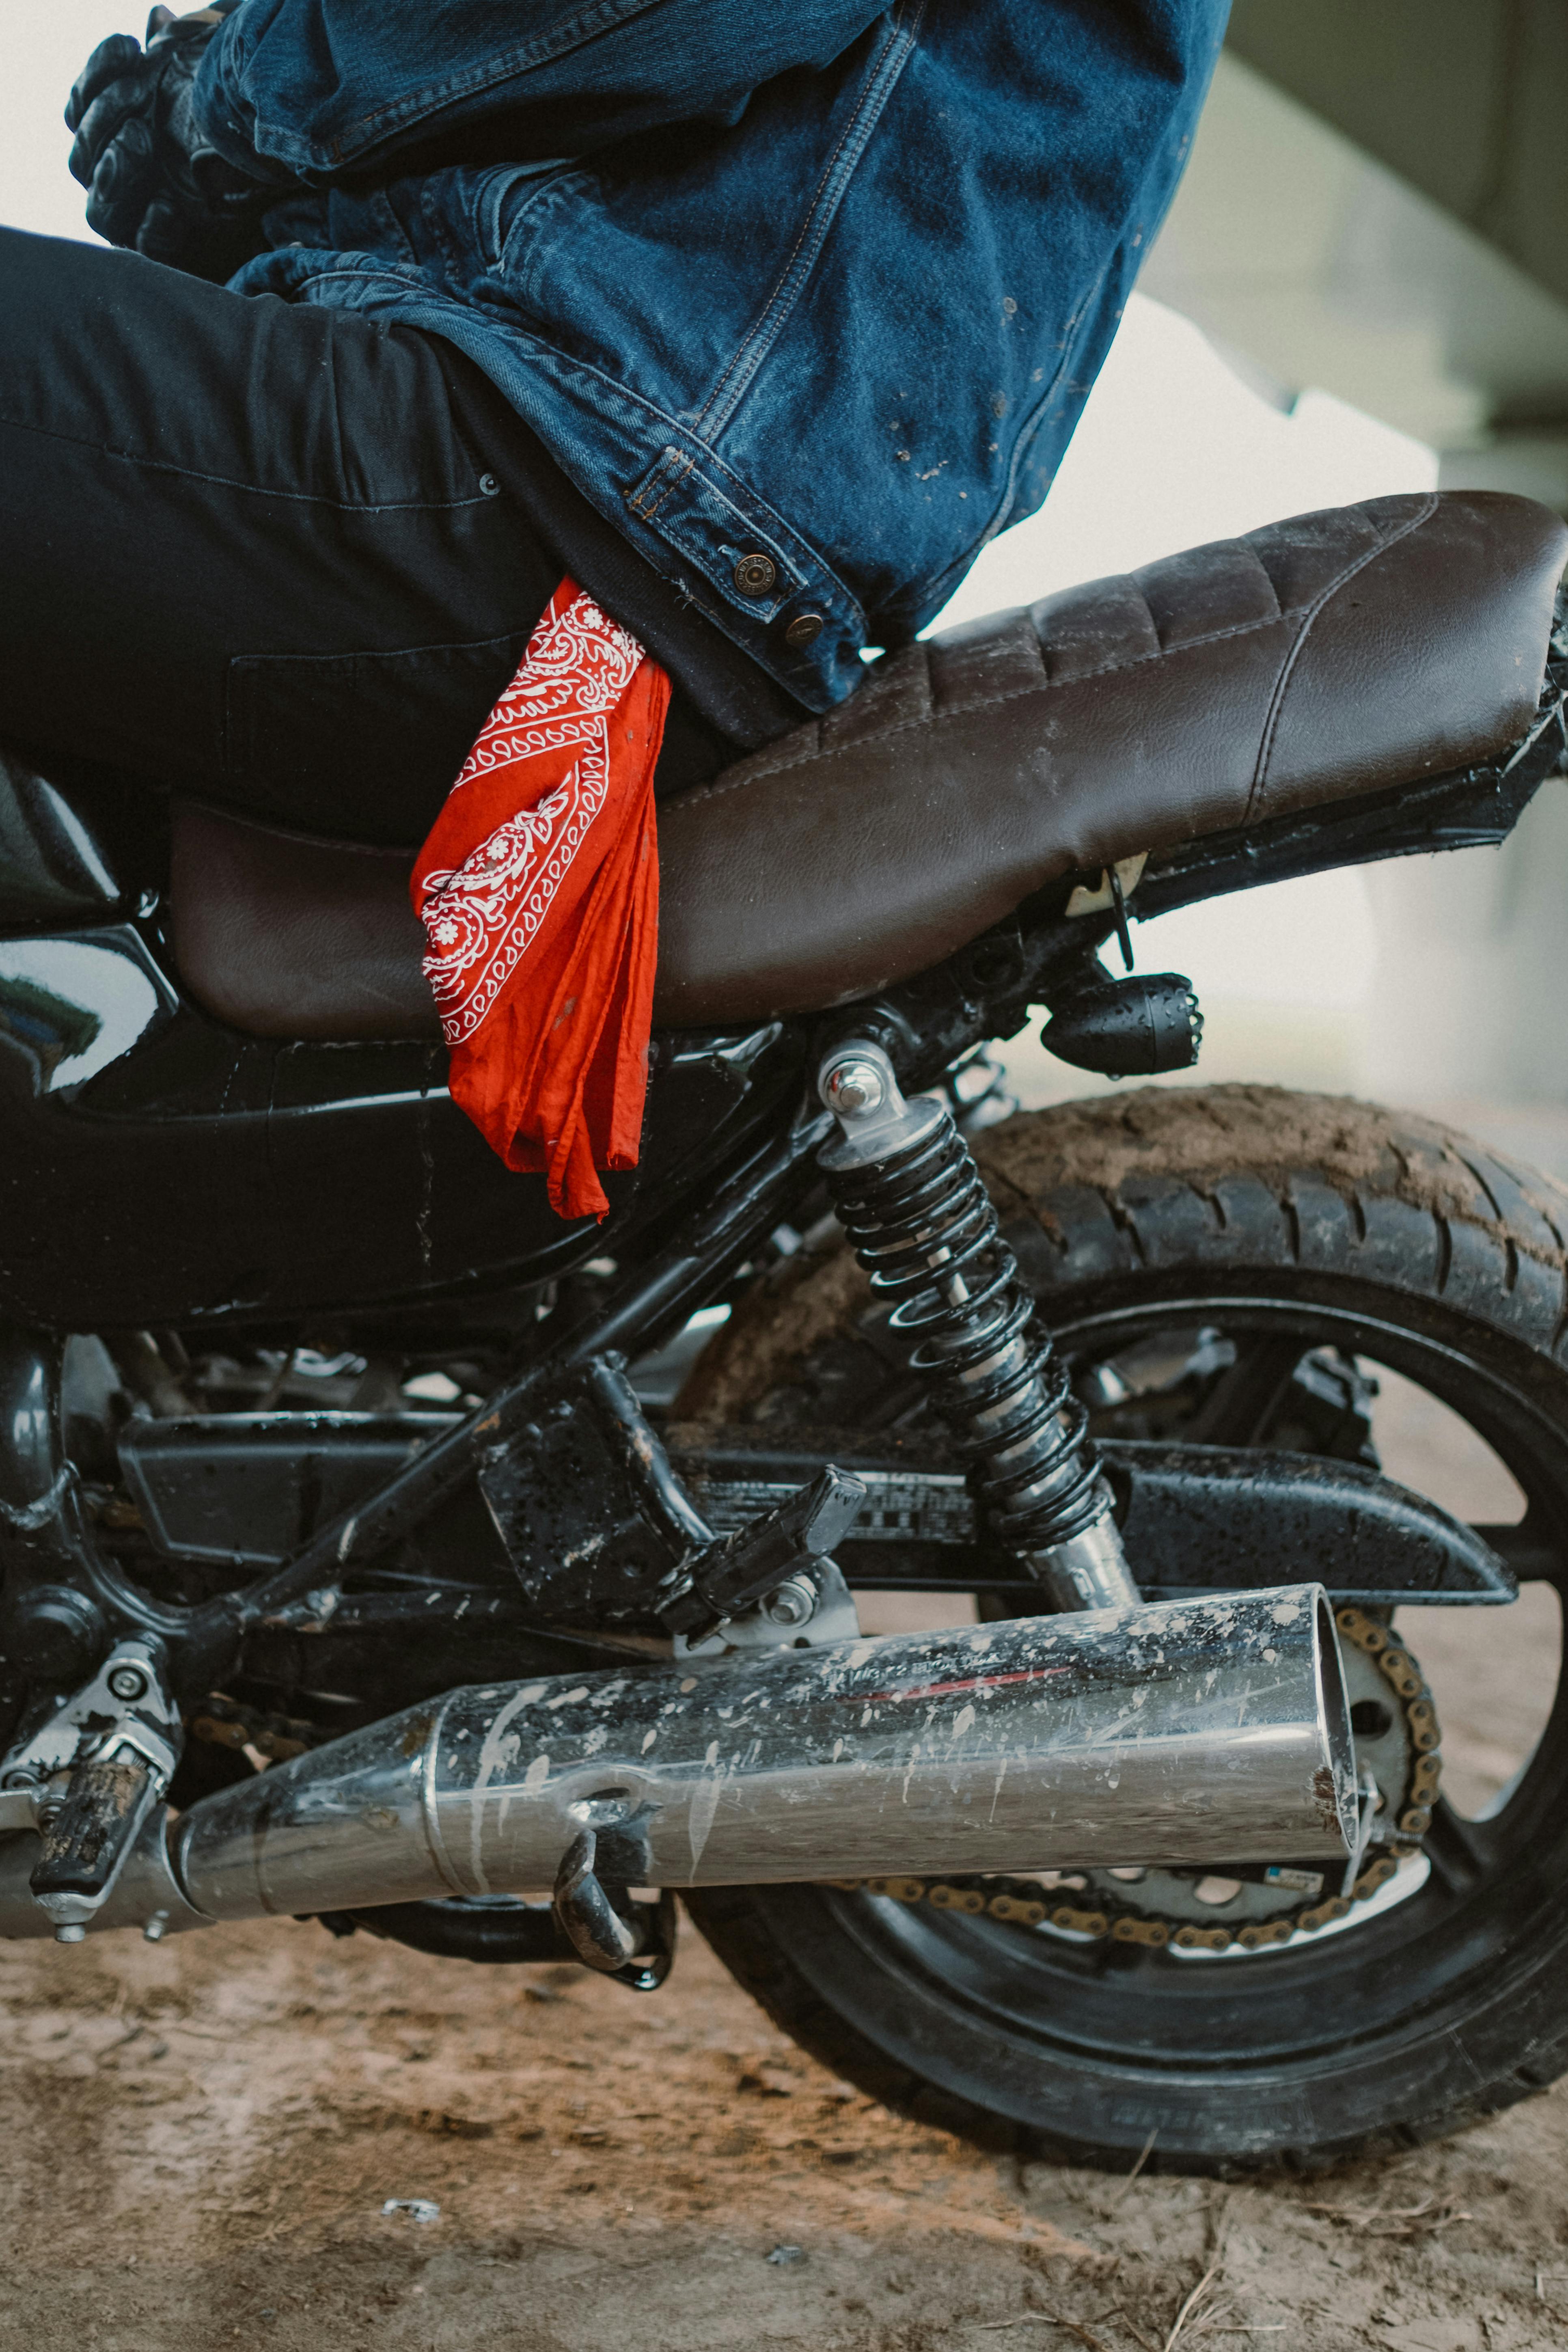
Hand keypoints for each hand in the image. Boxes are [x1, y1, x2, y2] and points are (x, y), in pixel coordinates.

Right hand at [65, 7, 268, 277]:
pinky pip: (142, 249)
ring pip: (99, 207)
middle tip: (139, 97)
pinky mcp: (173, 258)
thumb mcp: (218, 97)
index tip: (129, 46)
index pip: (82, 108)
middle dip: (104, 121)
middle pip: (82, 156)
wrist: (295, 215)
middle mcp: (125, 183)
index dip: (97, 74)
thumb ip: (184, 58)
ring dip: (114, 169)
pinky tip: (171, 206)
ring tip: (142, 136)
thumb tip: (158, 17)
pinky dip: (152, 227)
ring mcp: (144, 222)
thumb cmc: (247, 151)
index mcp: (122, 140)